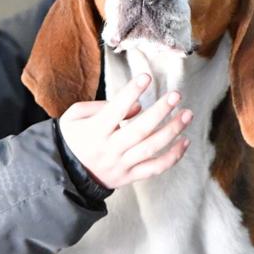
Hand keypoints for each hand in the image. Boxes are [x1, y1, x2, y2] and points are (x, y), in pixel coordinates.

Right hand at [58, 74, 190, 189]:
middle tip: (176, 95)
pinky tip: (185, 142)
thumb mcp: (74, 116)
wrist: (66, 173)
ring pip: (151, 148)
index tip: (146, 77)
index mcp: (95, 130)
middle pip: (141, 129)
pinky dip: (172, 157)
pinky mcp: (129, 177)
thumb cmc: (71, 139)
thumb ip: (100, 106)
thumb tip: (136, 107)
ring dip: (172, 131)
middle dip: (161, 111)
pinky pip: (155, 168)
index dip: (132, 91)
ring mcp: (121, 164)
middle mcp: (110, 148)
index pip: (116, 109)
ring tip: (187, 114)